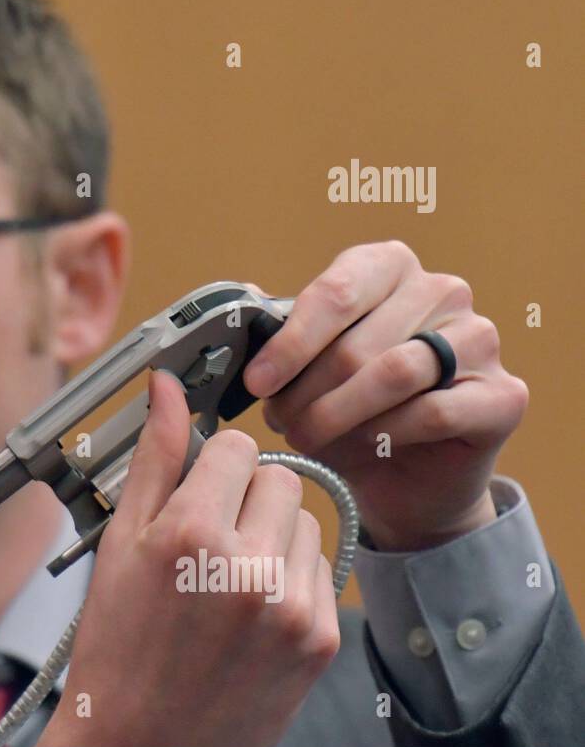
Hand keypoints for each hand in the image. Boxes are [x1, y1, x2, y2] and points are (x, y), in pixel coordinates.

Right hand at [32, 370, 338, 746]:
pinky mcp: (320, 639)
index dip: (211, 465)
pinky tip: (249, 609)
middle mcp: (249, 569)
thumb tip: (167, 389)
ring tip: (228, 577)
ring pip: (305, 520)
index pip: (235, 447)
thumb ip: (154, 460)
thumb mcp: (119, 547)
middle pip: (278, 477)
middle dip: (244, 495)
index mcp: (190, 536)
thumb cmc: (118, 652)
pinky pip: (320, 570)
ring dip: (273, 534)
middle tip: (208, 537)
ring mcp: (291, 607)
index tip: (195, 490)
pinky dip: (290, 577)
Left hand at [241, 241, 528, 551]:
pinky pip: (431, 412)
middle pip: (357, 341)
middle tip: (281, 423)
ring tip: (308, 438)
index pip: (337, 292)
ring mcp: (479, 339)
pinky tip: (361, 449)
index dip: (290, 343)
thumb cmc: (349, 411)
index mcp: (388, 267)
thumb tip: (242, 316)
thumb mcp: (306, 369)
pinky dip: (384, 436)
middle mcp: (441, 291)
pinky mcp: (503, 394)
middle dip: (306, 391)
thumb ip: (281, 338)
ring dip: (337, 415)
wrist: (403, 478)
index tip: (257, 383)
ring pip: (393, 374)